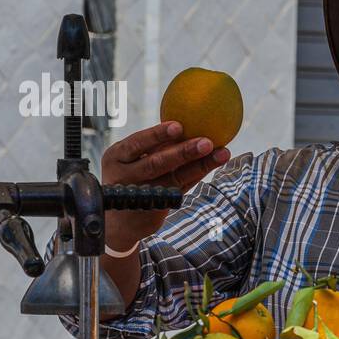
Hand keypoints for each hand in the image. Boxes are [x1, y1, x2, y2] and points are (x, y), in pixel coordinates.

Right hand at [101, 123, 229, 248]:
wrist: (120, 219)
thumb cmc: (130, 176)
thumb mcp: (131, 159)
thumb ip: (152, 145)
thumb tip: (186, 118)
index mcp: (116, 156)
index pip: (136, 143)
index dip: (156, 135)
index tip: (178, 126)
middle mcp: (126, 176)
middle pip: (157, 164)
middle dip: (184, 152)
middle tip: (207, 142)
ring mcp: (142, 194)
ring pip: (175, 178)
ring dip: (201, 165)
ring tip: (222, 153)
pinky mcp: (157, 206)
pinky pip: (182, 187)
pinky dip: (198, 174)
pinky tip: (214, 164)